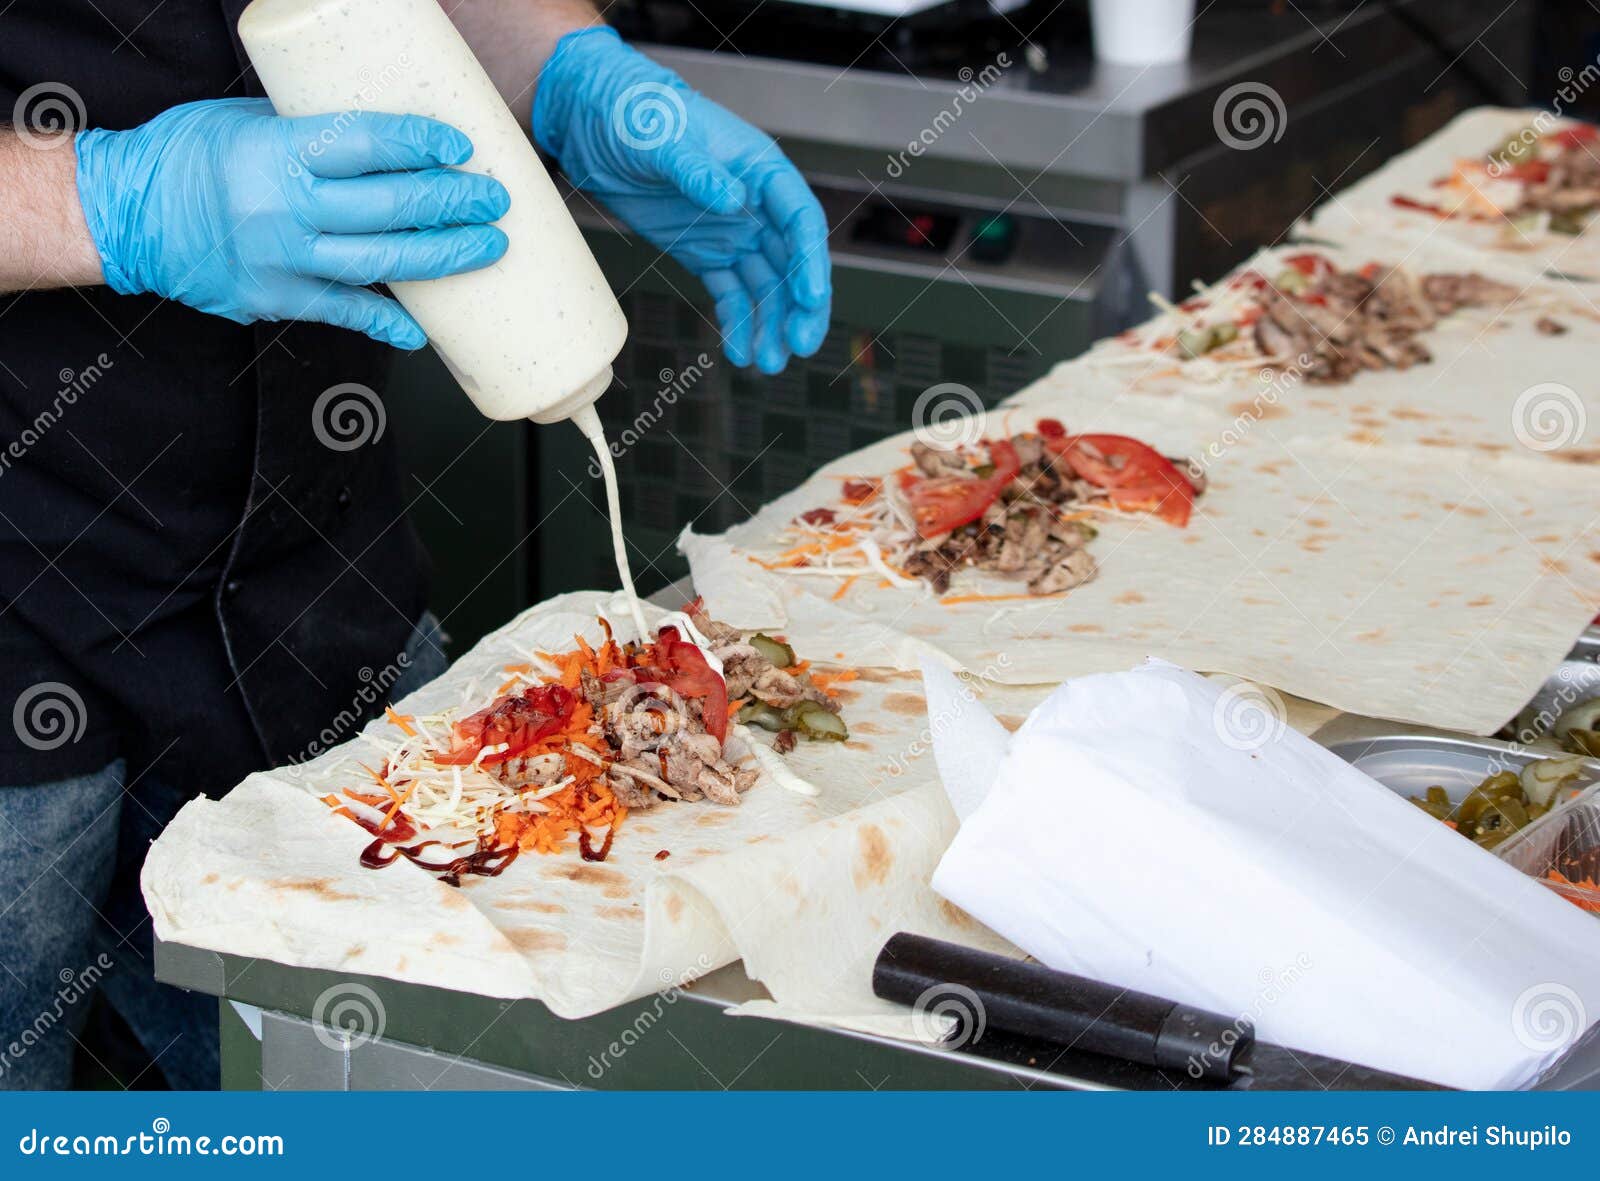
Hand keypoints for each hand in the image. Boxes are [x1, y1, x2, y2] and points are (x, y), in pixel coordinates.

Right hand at [74, 97, 511, 347]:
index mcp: (276, 152)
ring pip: (381, 260)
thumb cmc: (187, 158)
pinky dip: (387, 321)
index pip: (366, 145)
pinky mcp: (275, 298)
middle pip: (388, 206)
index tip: (461, 150)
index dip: (420, 146)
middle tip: (494, 201)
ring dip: (444, 256)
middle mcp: (283, 208)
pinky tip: (423, 331)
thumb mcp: (245, 123)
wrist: (126, 216)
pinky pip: (344, 311)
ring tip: (488, 247)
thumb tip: (382, 137)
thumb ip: (310, 134)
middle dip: (451, 203)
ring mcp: (282, 258)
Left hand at [533, 28, 830, 373]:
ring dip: (771, 325)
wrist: (598, 123)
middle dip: (800, 307)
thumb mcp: (663, 140)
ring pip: (766, 286)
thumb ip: (697, 170)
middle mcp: (756, 206)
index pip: (799, 221)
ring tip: (768, 364)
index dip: (810, 261)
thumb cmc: (638, 117)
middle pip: (792, 263)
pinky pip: (732, 294)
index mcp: (761, 170)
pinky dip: (739, 322)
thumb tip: (733, 200)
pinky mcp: (706, 253)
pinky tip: (741, 352)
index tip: (809, 298)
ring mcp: (733, 232)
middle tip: (800, 346)